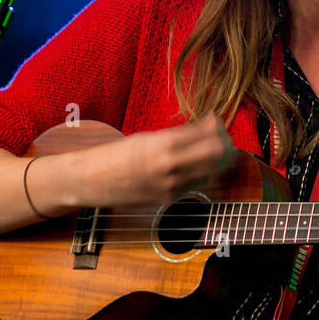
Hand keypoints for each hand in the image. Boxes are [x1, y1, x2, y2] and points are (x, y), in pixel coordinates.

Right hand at [119, 112, 234, 203]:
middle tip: (222, 137)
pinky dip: (206, 173)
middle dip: (225, 143)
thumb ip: (179, 135)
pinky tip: (201, 165)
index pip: (207, 132)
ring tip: (216, 151)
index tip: (216, 120)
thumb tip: (209, 124)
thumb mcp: (149, 137)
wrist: (93, 180)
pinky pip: (198, 185)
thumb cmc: (118, 154)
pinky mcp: (170, 198)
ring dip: (219, 160)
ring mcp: (172, 184)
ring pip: (213, 171)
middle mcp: (171, 164)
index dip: (218, 126)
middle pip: (217, 153)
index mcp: (164, 143)